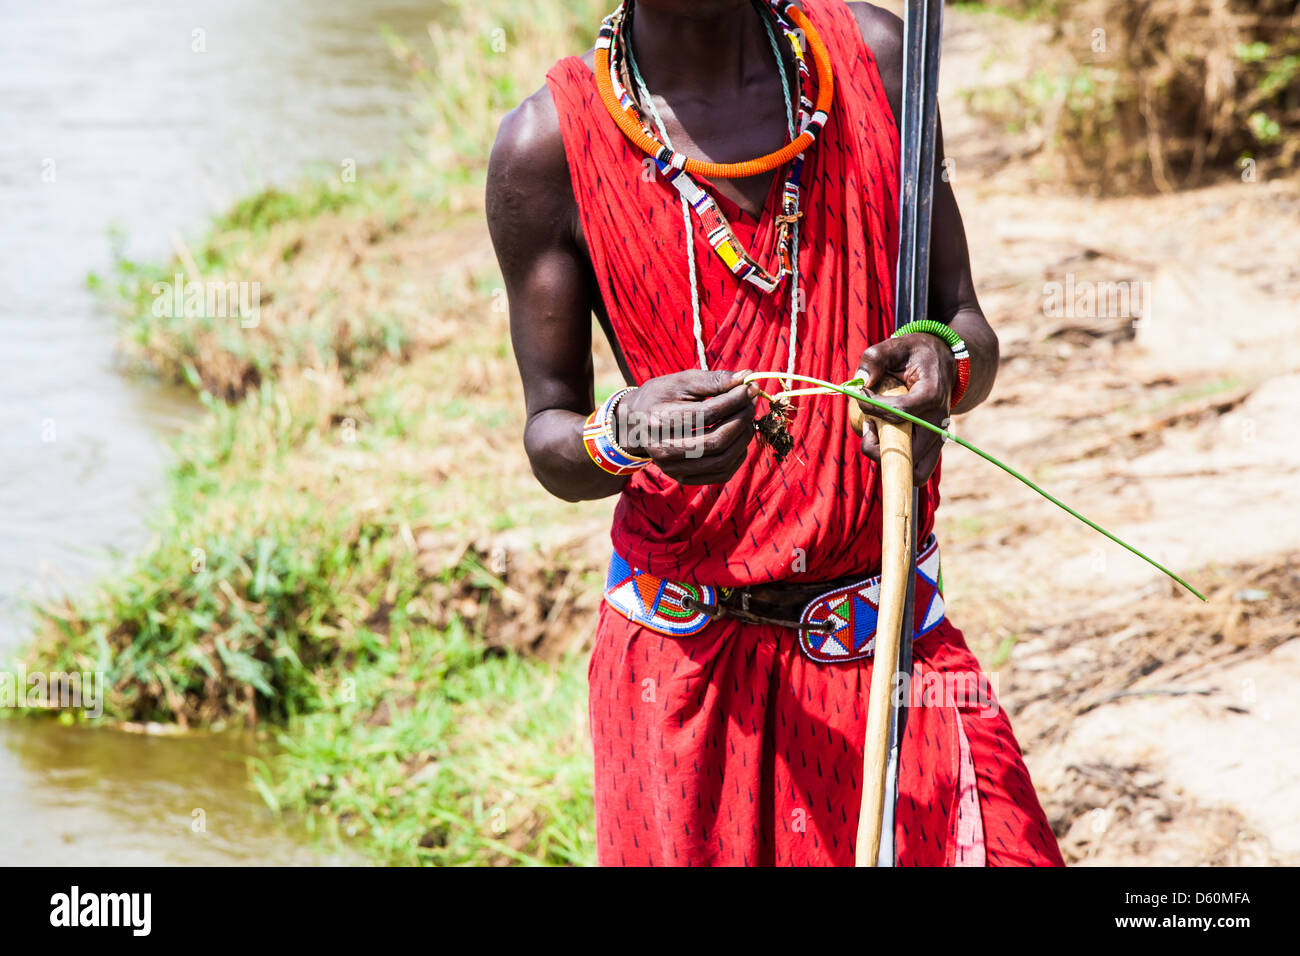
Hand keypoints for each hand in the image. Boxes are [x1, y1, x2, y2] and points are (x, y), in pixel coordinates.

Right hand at [616, 369, 757, 484]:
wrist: (634, 425)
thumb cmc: (659, 397)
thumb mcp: (680, 381)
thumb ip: (713, 380)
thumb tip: (746, 376)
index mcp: (659, 421)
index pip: (706, 414)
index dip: (734, 400)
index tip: (750, 387)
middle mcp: (663, 450)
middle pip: (715, 441)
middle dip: (741, 419)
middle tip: (751, 402)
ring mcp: (673, 469)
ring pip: (722, 460)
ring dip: (743, 438)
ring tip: (746, 418)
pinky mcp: (683, 479)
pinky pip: (721, 473)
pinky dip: (738, 455)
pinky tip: (738, 436)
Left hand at [856, 334, 954, 484]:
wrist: (944, 361)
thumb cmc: (916, 353)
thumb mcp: (896, 345)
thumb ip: (875, 358)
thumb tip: (860, 382)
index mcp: (931, 394)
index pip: (900, 412)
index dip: (873, 408)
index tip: (860, 395)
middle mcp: (938, 421)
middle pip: (909, 453)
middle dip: (878, 445)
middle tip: (867, 423)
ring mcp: (937, 437)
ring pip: (916, 472)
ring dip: (887, 459)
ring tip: (875, 434)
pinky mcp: (932, 445)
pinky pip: (916, 469)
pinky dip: (895, 461)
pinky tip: (882, 437)